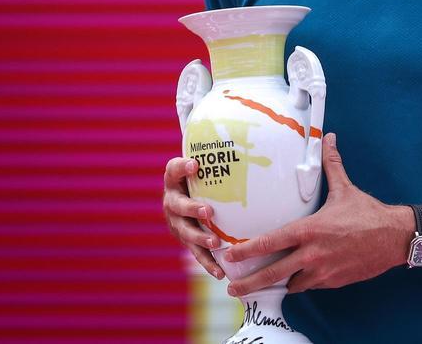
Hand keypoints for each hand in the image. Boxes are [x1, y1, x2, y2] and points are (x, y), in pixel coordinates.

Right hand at [162, 156, 223, 278]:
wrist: (192, 194)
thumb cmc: (205, 177)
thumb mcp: (207, 166)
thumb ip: (219, 159)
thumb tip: (248, 149)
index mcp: (175, 181)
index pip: (174, 170)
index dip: (182, 167)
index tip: (195, 164)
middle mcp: (172, 202)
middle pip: (178, 206)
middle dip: (192, 209)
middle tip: (208, 211)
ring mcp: (177, 223)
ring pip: (186, 232)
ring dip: (200, 238)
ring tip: (215, 242)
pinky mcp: (187, 240)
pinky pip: (197, 253)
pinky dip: (208, 263)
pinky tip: (220, 273)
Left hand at [222, 132, 411, 295]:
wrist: (396, 237)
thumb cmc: (369, 213)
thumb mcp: (345, 189)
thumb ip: (332, 165)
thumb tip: (329, 138)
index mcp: (309, 230)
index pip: (270, 242)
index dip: (246, 251)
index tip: (230, 255)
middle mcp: (313, 253)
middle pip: (272, 273)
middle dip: (249, 283)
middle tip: (232, 287)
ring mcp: (323, 271)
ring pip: (291, 283)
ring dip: (282, 281)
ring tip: (268, 283)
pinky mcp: (334, 281)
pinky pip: (311, 285)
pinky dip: (304, 282)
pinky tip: (301, 277)